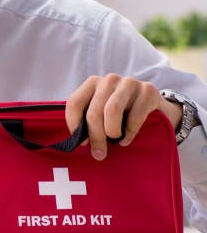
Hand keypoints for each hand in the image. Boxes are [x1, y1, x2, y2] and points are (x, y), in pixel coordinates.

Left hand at [64, 74, 183, 160]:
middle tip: (100, 153)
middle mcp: (109, 80)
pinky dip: (129, 133)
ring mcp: (129, 83)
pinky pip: (135, 116)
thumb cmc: (123, 113)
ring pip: (112, 111)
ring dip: (112, 131)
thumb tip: (79, 141)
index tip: (82, 143)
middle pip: (94, 112)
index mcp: (92, 83)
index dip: (75, 125)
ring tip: (115, 140)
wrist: (157, 108)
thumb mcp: (102, 112)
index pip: (74, 103)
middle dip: (96, 136)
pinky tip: (127, 140)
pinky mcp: (149, 90)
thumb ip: (89, 121)